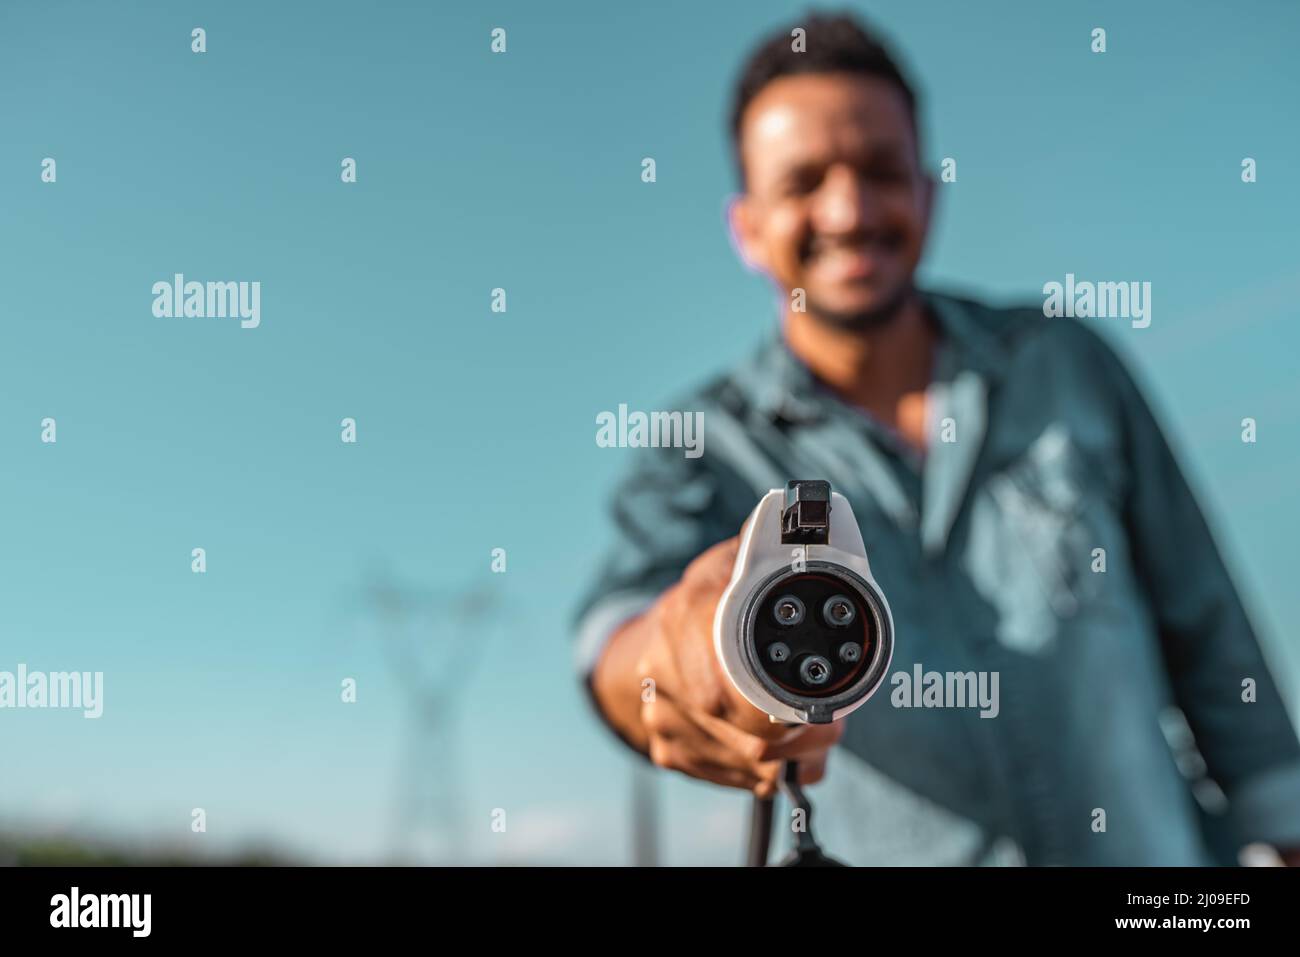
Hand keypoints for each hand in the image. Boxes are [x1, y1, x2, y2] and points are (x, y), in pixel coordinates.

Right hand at [631, 536, 845, 797]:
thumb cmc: (709, 599)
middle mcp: (665, 671)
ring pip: (751, 765)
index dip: (782, 710)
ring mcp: (663, 718)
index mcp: (686, 615)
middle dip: (805, 738)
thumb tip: (807, 519)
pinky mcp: (669, 752)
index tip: (818, 712)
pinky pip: (737, 781)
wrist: (651, 639)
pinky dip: (771, 773)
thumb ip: (768, 546)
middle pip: (752, 737)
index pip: (734, 686)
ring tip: (815, 734)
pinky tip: (784, 752)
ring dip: (797, 758)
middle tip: (831, 725)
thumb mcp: (734, 561)